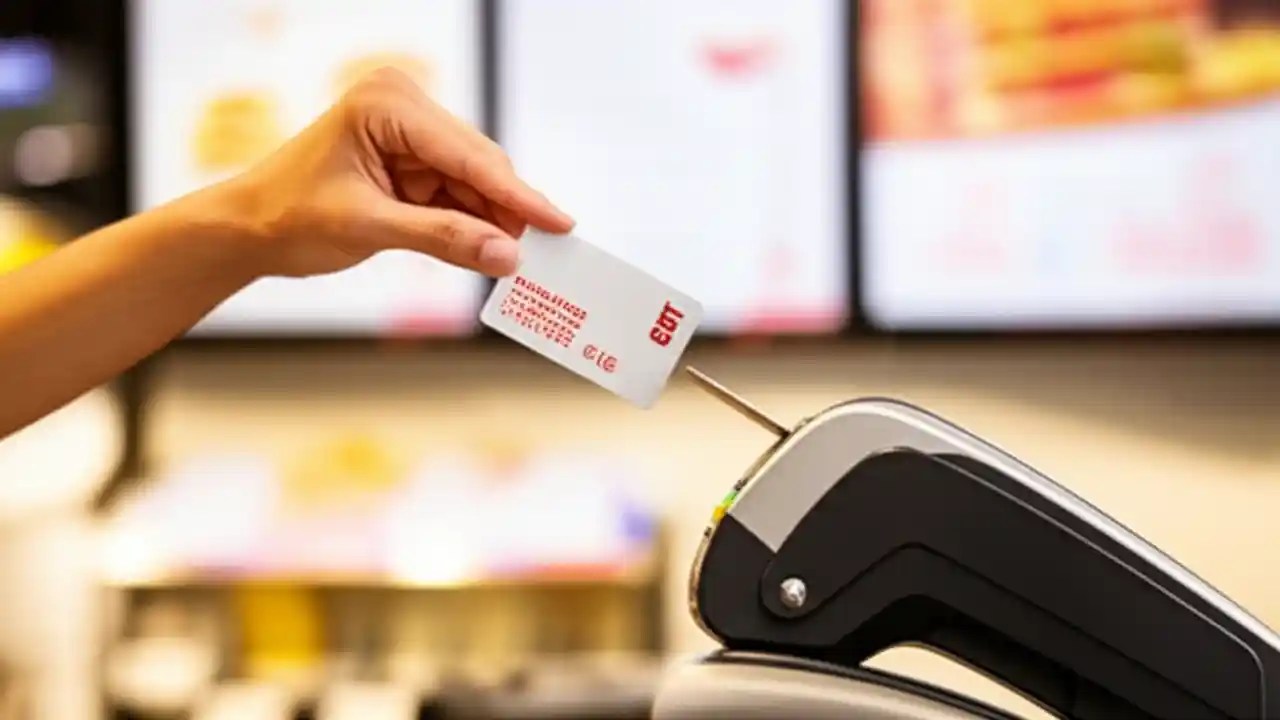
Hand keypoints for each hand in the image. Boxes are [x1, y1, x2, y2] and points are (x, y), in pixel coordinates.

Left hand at [227, 66, 572, 277]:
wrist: (248, 227)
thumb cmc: (288, 216)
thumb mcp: (368, 228)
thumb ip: (443, 239)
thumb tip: (506, 256)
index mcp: (386, 104)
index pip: (467, 155)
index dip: (517, 195)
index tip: (560, 223)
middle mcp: (403, 107)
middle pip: (478, 164)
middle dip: (507, 211)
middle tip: (544, 253)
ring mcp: (408, 132)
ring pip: (473, 181)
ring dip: (492, 220)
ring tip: (515, 259)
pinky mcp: (410, 160)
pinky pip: (456, 193)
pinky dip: (472, 222)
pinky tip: (491, 247)